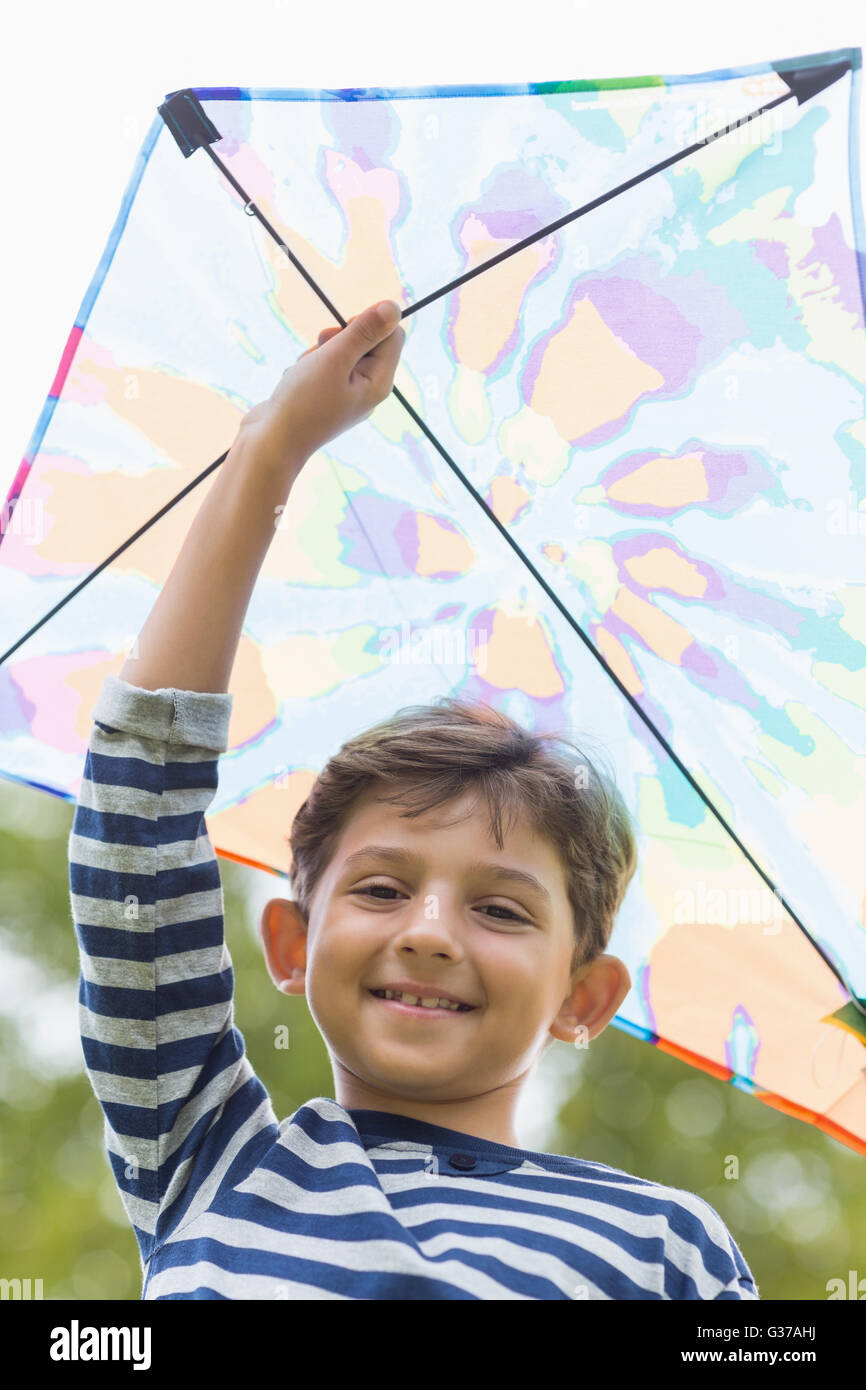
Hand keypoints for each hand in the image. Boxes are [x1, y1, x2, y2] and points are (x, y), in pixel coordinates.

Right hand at [238, 299, 404, 471]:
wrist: (271, 442)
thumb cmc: (303, 402)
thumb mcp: (334, 358)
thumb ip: (363, 331)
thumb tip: (394, 307)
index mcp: (379, 383)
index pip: (393, 335)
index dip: (370, 323)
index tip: (343, 330)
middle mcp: (369, 390)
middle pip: (367, 342)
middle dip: (339, 339)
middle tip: (321, 351)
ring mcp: (348, 395)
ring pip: (341, 352)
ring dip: (320, 352)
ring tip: (305, 371)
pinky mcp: (327, 396)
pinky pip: (325, 367)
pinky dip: (310, 366)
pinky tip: (296, 382)